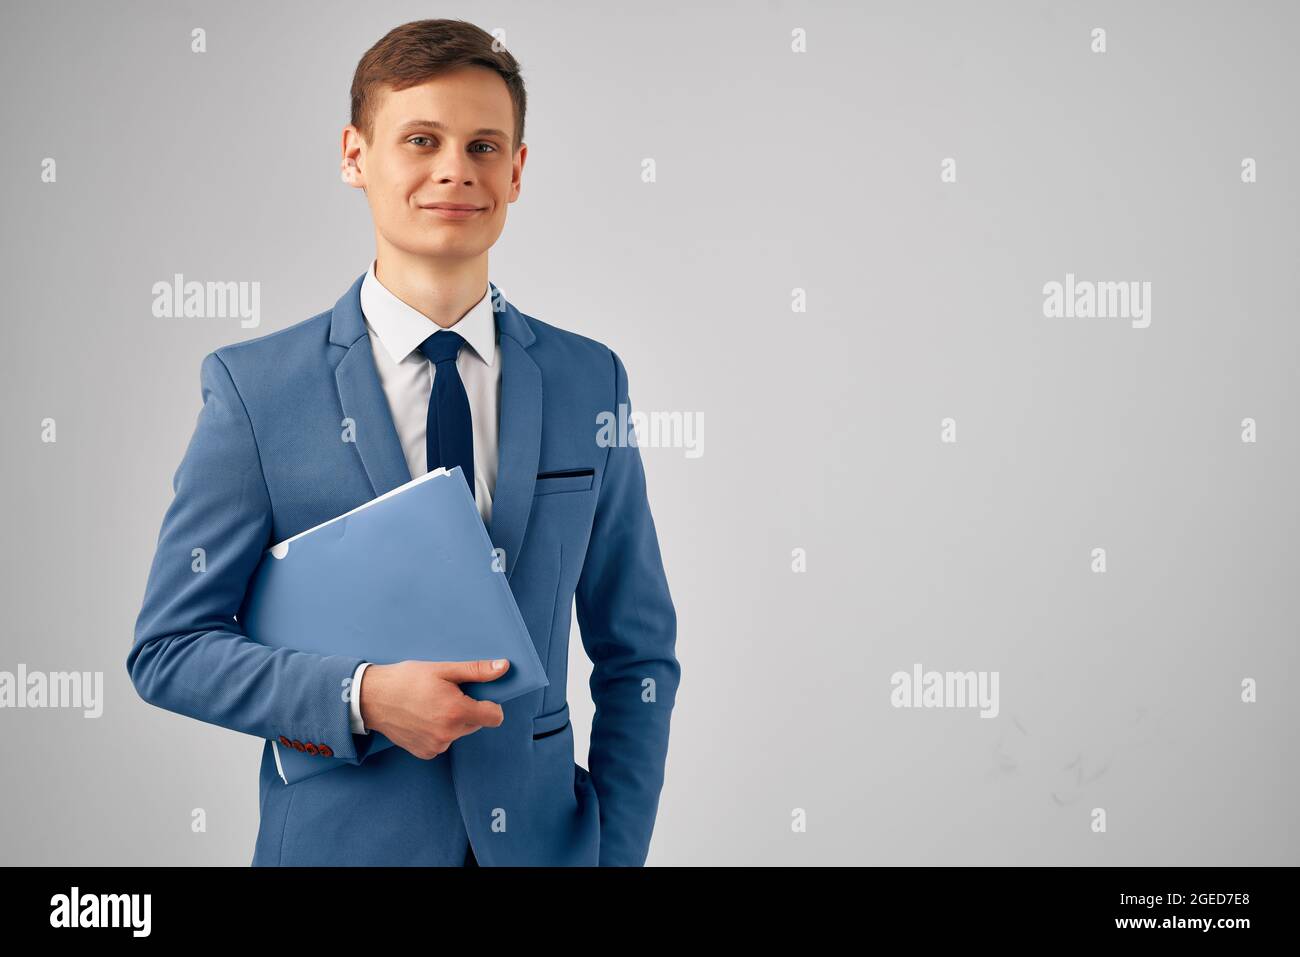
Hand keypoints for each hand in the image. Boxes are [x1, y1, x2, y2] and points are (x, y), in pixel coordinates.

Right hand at [359, 659, 508, 759]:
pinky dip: (440, 731)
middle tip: (447, 695)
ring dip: (454, 721)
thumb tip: (503, 667)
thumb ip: (476, 671)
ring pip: (460, 732)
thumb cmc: (406, 680)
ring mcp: (436, 746)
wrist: (372, 698)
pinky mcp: (426, 753)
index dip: (491, 705)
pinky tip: (423, 718)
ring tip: (432, 705)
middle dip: (469, 710)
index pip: (495, 717)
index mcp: (456, 712)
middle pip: (477, 723)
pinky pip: (444, 741)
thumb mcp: (443, 670)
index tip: (478, 695)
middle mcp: (448, 734)